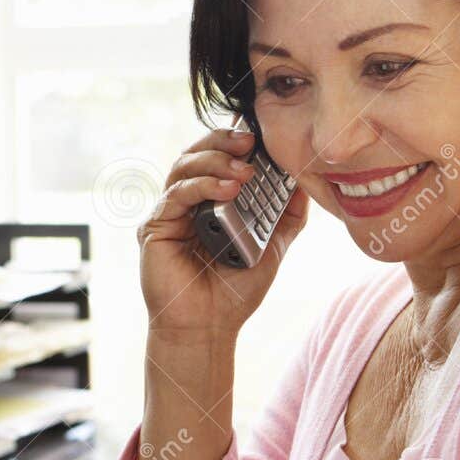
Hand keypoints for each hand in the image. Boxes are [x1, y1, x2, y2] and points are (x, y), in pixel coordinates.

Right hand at [140, 126, 308, 336]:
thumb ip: (287, 213)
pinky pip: (175, 194)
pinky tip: (227, 190)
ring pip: (184, 167)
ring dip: (215, 160)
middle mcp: (187, 202)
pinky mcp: (155, 226)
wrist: (210, 327)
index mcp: (210, 201)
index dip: (235, 139)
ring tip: (244, 171)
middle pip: (197, 153)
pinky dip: (202, 186)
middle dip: (223, 140)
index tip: (261, 133)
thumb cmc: (236, 290)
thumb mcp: (273, 245)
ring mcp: (169, 212)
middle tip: (251, 141)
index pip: (218, 157)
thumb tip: (303, 177)